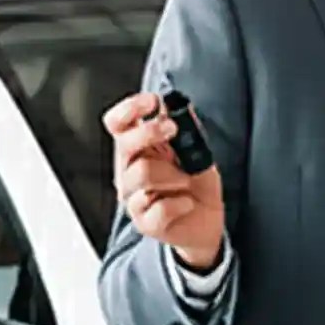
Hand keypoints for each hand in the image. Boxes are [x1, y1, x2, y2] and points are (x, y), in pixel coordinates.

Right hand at [102, 92, 223, 268]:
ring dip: (172, 173)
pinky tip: (187, 204)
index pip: (117, 124)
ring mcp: (134, 198)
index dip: (130, 108)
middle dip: (150, 132)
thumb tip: (176, 104)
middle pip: (124, 145)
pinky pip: (159, 208)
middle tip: (174, 130)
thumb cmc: (196, 184)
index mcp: (137, 150)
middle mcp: (129, 172)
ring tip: (187, 179)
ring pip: (141, 174)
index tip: (153, 101)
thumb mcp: (196, 150)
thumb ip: (185, 129)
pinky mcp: (145, 223)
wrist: (207, 220)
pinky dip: (180, 203)